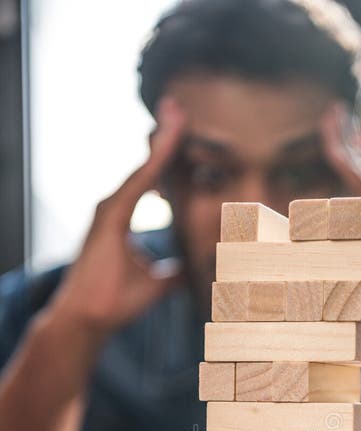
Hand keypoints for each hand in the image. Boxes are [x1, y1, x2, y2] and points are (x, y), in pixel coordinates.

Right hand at [52, 98, 185, 334]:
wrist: (89, 319)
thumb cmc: (116, 301)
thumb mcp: (158, 282)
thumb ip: (174, 270)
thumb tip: (195, 271)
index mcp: (122, 215)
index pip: (151, 177)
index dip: (167, 153)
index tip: (182, 128)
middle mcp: (114, 206)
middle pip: (146, 165)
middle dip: (163, 136)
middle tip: (180, 106)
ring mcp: (109, 209)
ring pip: (143, 168)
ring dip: (162, 140)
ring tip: (179, 113)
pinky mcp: (109, 217)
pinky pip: (138, 183)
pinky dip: (154, 162)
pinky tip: (169, 142)